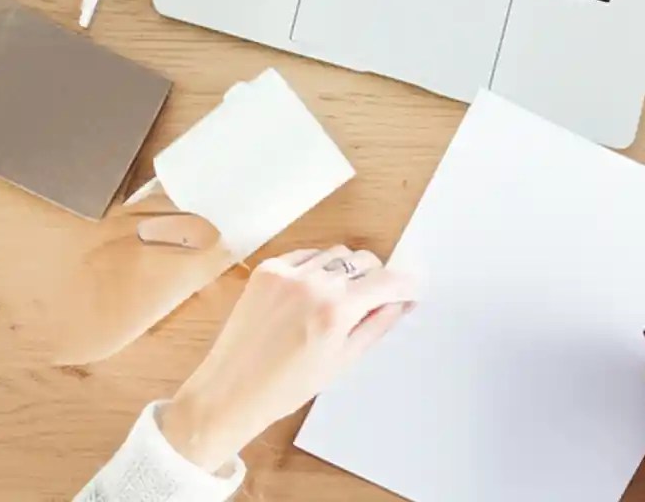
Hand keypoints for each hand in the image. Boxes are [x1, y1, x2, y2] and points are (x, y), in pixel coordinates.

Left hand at [160, 246, 418, 470]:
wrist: (231, 391)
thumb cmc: (284, 386)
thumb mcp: (342, 360)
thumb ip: (376, 326)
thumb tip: (400, 304)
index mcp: (335, 311)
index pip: (388, 281)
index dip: (407, 283)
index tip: (413, 287)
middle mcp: (313, 285)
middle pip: (365, 261)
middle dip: (376, 277)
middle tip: (373, 299)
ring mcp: (287, 275)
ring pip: (337, 254)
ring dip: (347, 271)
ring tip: (337, 301)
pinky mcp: (267, 271)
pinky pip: (307, 255)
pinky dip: (318, 268)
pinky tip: (312, 293)